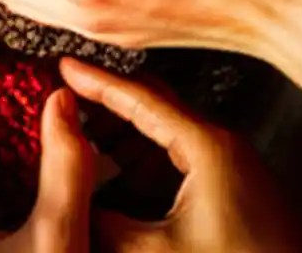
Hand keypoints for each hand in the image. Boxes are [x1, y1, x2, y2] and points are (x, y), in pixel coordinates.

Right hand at [58, 58, 301, 252]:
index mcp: (207, 147)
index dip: (96, 82)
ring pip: (166, 133)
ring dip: (125, 134)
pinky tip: (120, 176)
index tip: (64, 66)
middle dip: (107, 104)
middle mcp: (222, 146)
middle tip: (67, 102)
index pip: (140, 98)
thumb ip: (107, 226)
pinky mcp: (236, 191)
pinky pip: (181, 158)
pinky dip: (145, 159)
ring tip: (83, 139)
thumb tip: (74, 209)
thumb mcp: (159, 252)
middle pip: (153, 106)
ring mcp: (232, 167)